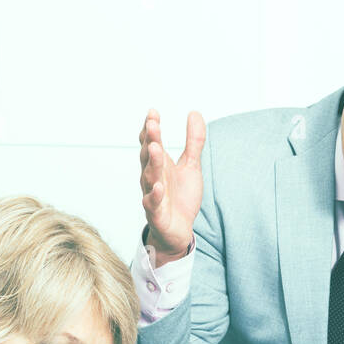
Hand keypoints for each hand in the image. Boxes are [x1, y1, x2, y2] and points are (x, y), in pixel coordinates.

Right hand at [139, 108, 204, 266]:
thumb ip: (193, 141)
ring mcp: (152, 195)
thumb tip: (195, 113)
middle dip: (150, 140)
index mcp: (160, 164)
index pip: (151, 142)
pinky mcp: (156, 213)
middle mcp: (153, 177)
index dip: (151, 128)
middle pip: (149, 156)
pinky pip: (153, 204)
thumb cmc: (181, 198)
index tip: (153, 112)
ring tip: (156, 147)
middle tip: (153, 124)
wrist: (179, 231)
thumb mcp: (191, 166)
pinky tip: (158, 187)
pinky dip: (154, 195)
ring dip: (152, 162)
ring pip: (149, 177)